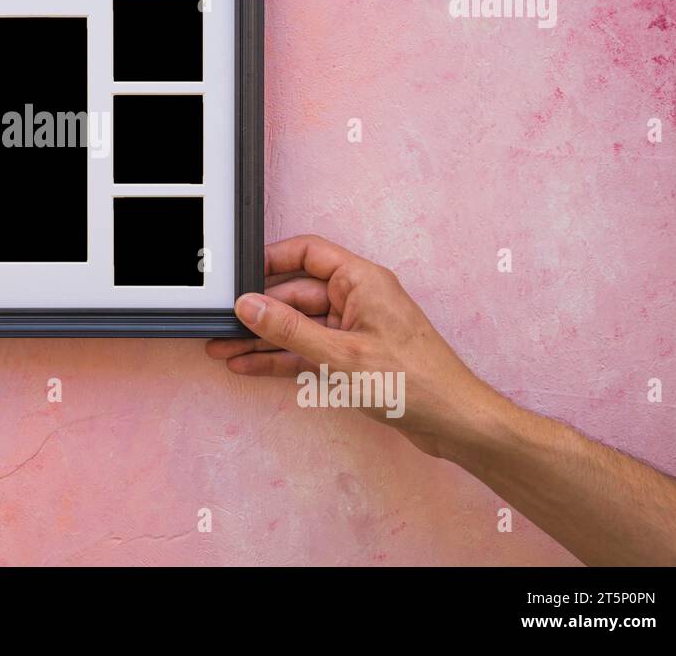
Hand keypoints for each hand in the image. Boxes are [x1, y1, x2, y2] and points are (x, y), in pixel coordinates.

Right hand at [206, 234, 506, 458]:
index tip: (238, 276)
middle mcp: (357, 299)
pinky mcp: (352, 357)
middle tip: (220, 325)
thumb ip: (290, 330)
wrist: (454, 423)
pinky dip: (280, 358)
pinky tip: (248, 364)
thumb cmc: (414, 383)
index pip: (308, 253)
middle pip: (295, 294)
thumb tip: (249, 306)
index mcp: (362, 281)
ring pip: (297, 326)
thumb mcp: (341, 355)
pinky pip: (307, 350)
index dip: (271, 260)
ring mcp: (354, 329)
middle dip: (257, 312)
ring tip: (222, 349)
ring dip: (262, 339)